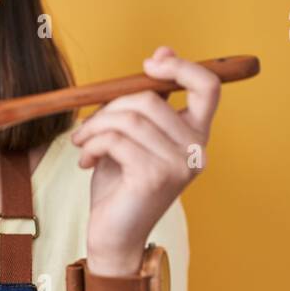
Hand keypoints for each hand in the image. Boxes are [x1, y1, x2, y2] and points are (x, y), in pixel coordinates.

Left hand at [71, 47, 219, 273]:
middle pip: (151, 99)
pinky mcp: (155, 177)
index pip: (207, 87)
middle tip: (87, 127)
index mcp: (195, 137)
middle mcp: (196, 150)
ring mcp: (179, 165)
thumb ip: (144, 103)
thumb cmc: (120, 187)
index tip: (149, 64)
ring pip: (130, 118)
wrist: (113, 237)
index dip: (180, 67)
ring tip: (82, 143)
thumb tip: (161, 53)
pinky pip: (117, 140)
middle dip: (110, 106)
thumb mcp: (131, 137)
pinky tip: (85, 161)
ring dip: (96, 126)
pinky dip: (92, 145)